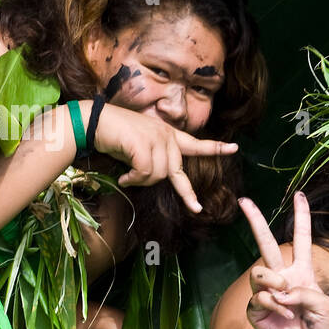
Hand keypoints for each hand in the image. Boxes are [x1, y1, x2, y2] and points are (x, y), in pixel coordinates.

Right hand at [92, 104, 239, 213]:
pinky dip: (133, 179)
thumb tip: (159, 178)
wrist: (94, 121)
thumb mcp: (142, 146)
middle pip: (177, 173)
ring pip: (159, 176)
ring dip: (142, 181)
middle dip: (186, 193)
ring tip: (128, 177)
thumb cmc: (116, 136)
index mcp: (169, 135)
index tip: (235, 149)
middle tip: (194, 208)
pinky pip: (145, 173)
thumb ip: (156, 158)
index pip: (196, 144)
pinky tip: (124, 178)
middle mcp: (166, 136)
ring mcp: (156, 139)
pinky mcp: (144, 145)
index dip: (215, 148)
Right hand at [239, 191, 328, 328]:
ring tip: (283, 294)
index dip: (301, 217)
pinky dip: (275, 305)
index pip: (302, 239)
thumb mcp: (326, 307)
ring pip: (259, 271)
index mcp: (303, 271)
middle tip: (244, 201)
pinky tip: (285, 316)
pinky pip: (260, 297)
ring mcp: (267, 292)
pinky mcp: (256, 310)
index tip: (300, 195)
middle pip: (266, 244)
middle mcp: (282, 277)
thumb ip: (307, 293)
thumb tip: (281, 290)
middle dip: (255, 221)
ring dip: (272, 281)